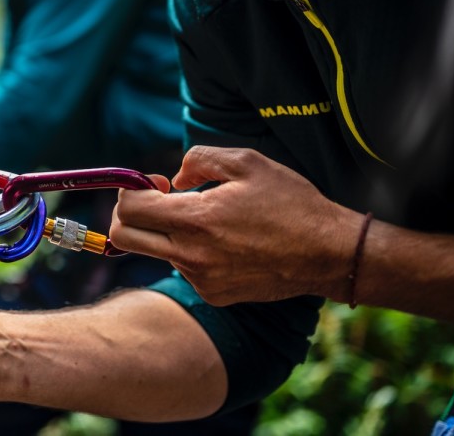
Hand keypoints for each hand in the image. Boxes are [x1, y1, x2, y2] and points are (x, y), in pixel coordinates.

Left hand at [111, 145, 357, 304]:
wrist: (329, 253)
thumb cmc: (290, 203)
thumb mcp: (246, 162)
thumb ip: (198, 160)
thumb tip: (174, 180)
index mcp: (196, 221)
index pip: (129, 209)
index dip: (132, 190)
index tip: (158, 184)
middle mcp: (191, 255)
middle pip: (125, 238)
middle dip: (129, 215)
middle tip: (158, 201)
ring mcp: (201, 279)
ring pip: (157, 251)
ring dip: (168, 232)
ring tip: (212, 220)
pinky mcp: (214, 294)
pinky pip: (185, 268)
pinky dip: (192, 251)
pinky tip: (227, 242)